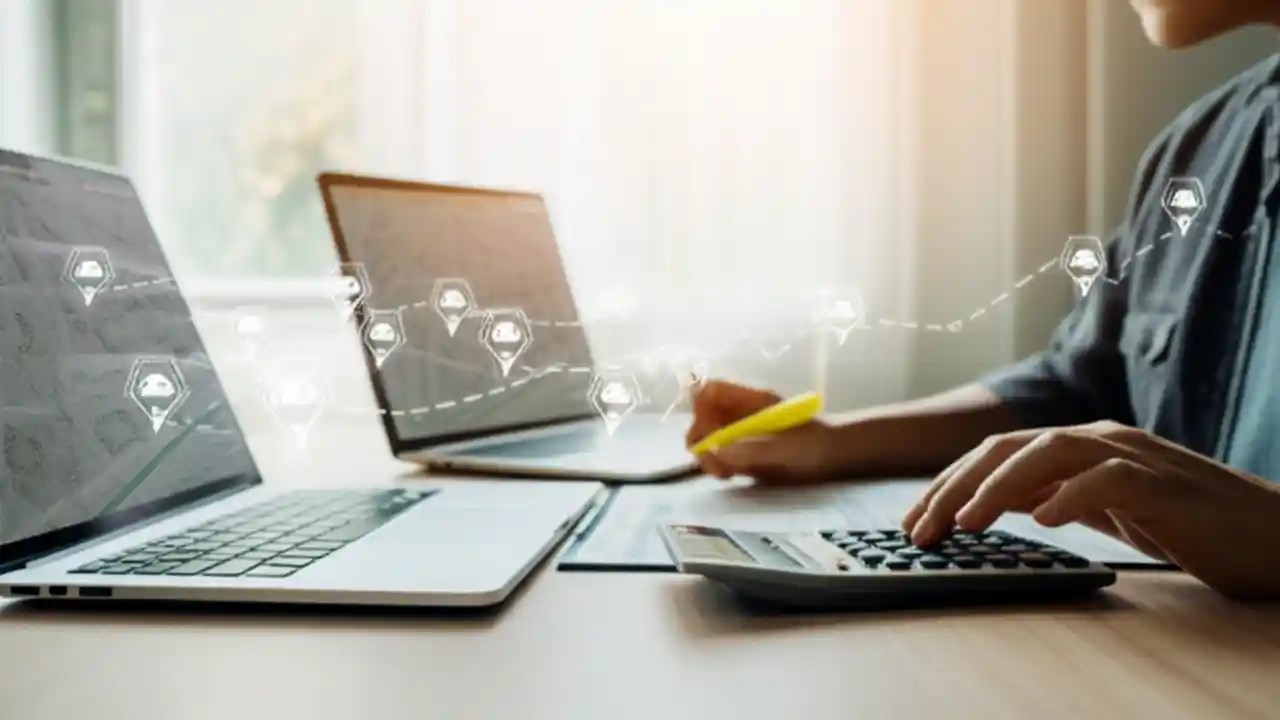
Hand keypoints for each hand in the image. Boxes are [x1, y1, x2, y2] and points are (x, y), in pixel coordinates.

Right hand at [685, 380, 840, 483]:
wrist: (837, 460)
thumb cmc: (813, 451)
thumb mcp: (782, 453)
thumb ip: (747, 452)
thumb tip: (711, 451)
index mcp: (752, 402)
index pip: (712, 392)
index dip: (700, 411)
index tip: (707, 439)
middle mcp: (743, 412)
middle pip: (705, 415)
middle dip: (702, 440)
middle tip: (714, 465)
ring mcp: (744, 429)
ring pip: (709, 435)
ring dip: (708, 455)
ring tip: (724, 474)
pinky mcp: (746, 446)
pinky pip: (720, 450)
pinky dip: (718, 463)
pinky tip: (730, 475)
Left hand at [902, 420, 1279, 598]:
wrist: (1268, 534)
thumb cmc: (1186, 523)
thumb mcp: (1104, 510)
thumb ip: (1056, 497)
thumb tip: (999, 504)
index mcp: (1078, 446)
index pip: (995, 454)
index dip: (947, 484)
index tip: (914, 522)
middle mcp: (1098, 440)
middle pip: (1007, 448)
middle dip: (955, 486)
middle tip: (921, 528)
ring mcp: (1131, 456)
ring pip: (1048, 452)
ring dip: (998, 486)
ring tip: (965, 523)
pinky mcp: (1163, 484)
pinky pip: (1109, 480)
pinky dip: (1071, 495)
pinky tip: (1043, 521)